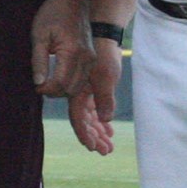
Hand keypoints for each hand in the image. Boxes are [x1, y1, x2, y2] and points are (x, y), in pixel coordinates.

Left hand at [30, 0, 91, 97]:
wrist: (72, 0)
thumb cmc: (53, 14)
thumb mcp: (39, 36)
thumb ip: (38, 60)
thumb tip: (38, 82)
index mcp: (73, 52)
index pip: (61, 83)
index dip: (46, 89)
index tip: (36, 86)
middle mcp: (86, 58)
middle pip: (71, 89)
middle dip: (54, 92)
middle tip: (40, 85)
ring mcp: (92, 58)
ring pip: (78, 87)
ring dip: (63, 89)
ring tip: (47, 82)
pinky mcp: (92, 58)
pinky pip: (83, 79)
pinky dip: (71, 83)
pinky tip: (58, 77)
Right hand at [68, 37, 121, 154]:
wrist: (102, 35)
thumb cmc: (104, 53)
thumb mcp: (106, 75)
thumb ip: (104, 97)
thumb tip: (105, 119)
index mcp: (78, 92)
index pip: (78, 118)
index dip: (84, 134)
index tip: (91, 147)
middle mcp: (78, 93)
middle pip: (83, 120)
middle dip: (94, 137)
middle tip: (105, 152)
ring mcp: (84, 90)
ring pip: (89, 116)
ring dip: (98, 130)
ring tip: (109, 145)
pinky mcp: (90, 86)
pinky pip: (93, 107)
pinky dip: (101, 119)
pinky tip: (108, 128)